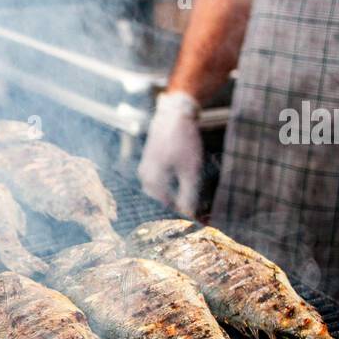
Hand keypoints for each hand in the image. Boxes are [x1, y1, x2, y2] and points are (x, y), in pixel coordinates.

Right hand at [138, 91, 203, 216]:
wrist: (174, 114)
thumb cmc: (183, 140)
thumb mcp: (190, 170)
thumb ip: (188, 195)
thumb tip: (189, 216)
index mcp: (152, 182)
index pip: (165, 210)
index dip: (180, 218)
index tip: (194, 224)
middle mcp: (144, 178)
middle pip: (158, 204)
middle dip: (174, 212)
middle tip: (192, 218)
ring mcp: (145, 171)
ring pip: (157, 195)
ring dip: (171, 202)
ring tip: (187, 206)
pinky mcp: (149, 165)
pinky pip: (156, 185)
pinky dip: (167, 191)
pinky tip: (179, 192)